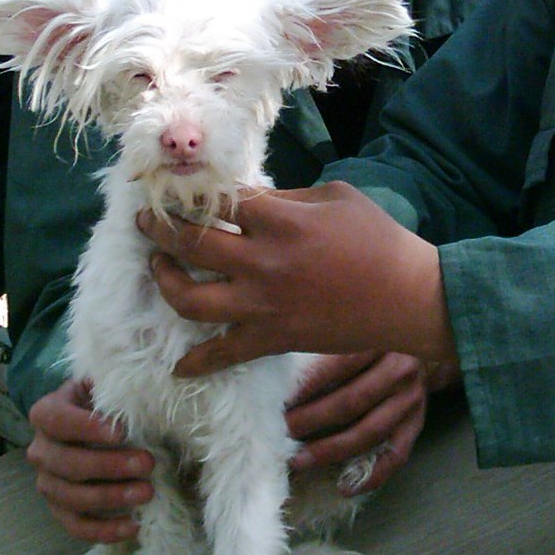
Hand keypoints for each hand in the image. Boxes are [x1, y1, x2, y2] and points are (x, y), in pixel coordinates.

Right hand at [26, 378, 155, 543]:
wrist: (94, 425)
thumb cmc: (102, 403)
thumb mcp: (104, 385)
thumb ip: (113, 385)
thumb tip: (138, 387)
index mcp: (46, 413)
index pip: (58, 420)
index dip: (86, 427)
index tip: (120, 431)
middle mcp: (40, 450)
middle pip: (67, 464)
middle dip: (109, 466)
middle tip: (147, 463)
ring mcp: (47, 483)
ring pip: (72, 498)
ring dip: (111, 498)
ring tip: (146, 492)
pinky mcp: (60, 510)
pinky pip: (76, 526)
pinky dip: (103, 530)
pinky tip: (133, 526)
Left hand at [139, 180, 456, 379]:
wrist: (408, 297)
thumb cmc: (378, 238)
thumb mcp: (335, 197)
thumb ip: (285, 197)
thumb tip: (247, 201)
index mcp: (281, 219)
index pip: (218, 200)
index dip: (189, 191)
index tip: (174, 188)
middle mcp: (264, 261)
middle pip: (191, 243)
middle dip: (159, 228)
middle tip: (146, 221)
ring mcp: (264, 304)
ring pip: (191, 299)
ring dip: (165, 282)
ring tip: (159, 268)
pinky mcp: (273, 338)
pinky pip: (223, 355)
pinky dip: (197, 364)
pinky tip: (179, 366)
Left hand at [286, 351, 427, 494]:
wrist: (421, 349)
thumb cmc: (373, 341)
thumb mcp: (355, 331)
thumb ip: (326, 344)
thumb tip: (278, 371)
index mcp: (381, 340)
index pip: (339, 364)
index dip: (307, 385)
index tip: (278, 400)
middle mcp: (401, 369)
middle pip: (351, 401)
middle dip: (310, 421)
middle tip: (280, 432)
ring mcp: (411, 400)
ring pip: (369, 432)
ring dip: (330, 450)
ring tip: (299, 461)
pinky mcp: (417, 425)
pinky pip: (394, 457)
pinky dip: (370, 476)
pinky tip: (344, 487)